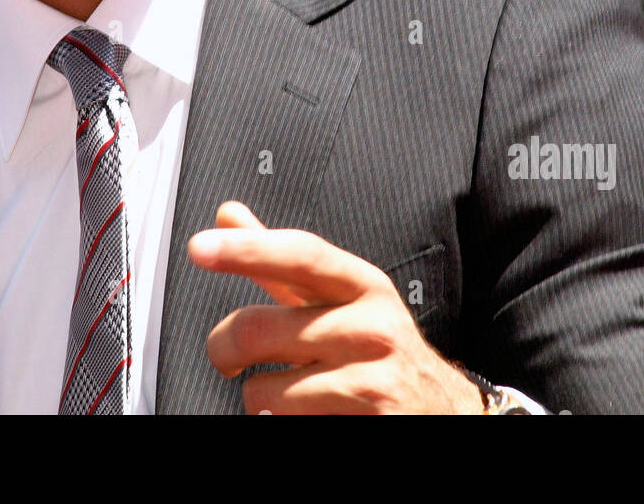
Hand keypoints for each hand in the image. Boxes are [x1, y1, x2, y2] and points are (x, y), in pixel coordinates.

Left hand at [187, 201, 483, 413]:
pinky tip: (309, 414)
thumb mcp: (340, 298)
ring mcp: (371, 382)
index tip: (202, 247)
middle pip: (259, 329)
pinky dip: (281, 423)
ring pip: (263, 391)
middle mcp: (371, 329)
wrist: (442, 412)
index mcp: (362, 286)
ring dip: (259, 398)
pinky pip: (284, 426)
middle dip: (224, 349)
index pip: (300, 256)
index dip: (246, 249)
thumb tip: (228, 217)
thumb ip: (279, 261)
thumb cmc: (376, 349)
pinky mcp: (367, 424)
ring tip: (286, 392)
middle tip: (228, 357)